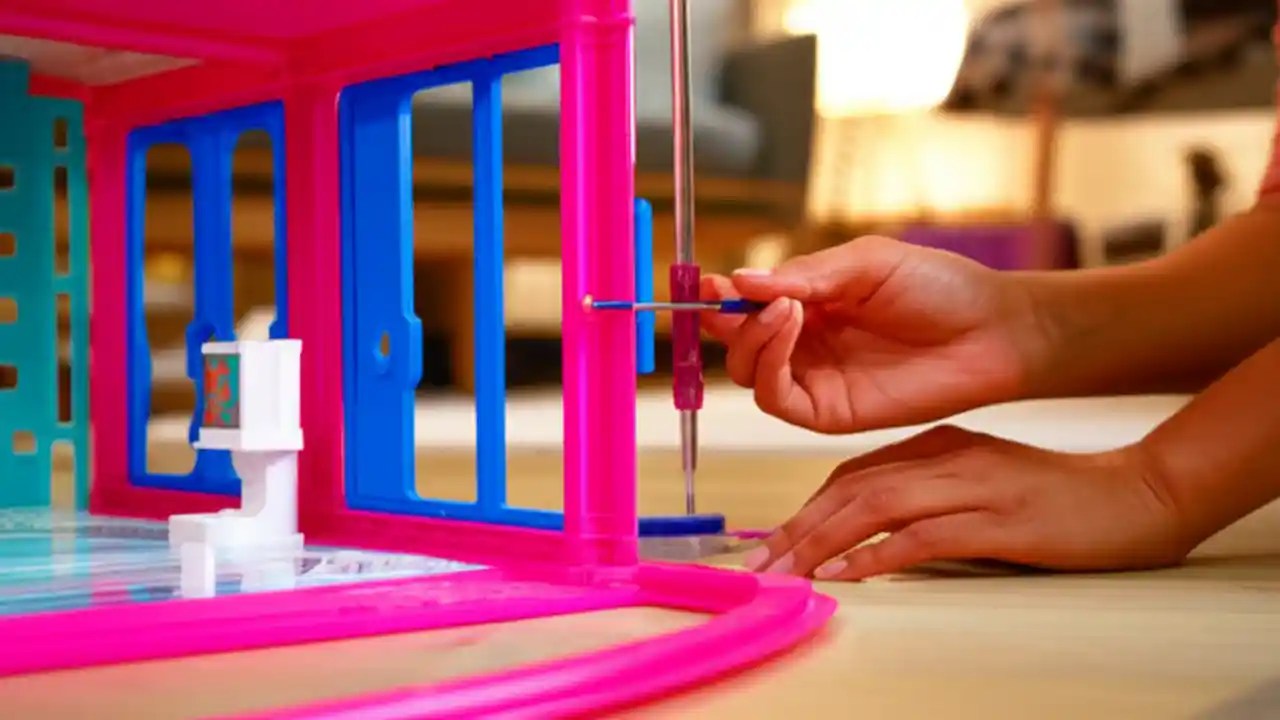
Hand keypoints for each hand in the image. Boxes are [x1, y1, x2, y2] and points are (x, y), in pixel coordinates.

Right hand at [701, 236, 1051, 433]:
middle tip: (745, 295)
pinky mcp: (829, 413)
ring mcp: (816, 379)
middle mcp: (805, 344)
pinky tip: (791, 327)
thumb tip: (741, 279)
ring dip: (751, 338)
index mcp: (809, 303)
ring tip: (784, 307)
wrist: (992, 331)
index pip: (746, 304)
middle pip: (737, 343)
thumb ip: (805, 274)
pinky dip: (770, 365)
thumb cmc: (940, 288)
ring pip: (750, 372)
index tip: (704, 280)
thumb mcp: (867, 263)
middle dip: (729, 319)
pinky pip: (778, 399)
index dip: (719, 295)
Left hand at [742, 426, 1193, 580]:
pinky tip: (846, 573)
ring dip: (822, 540)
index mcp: (937, 445)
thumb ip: (928, 494)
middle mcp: (946, 458)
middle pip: (852, 488)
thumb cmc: (1054, 497)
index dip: (806, 506)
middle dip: (798, 526)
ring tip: (787, 570)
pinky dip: (877, 555)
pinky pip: (922, 536)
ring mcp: (971, 486)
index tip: (774, 539)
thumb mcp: (978, 481)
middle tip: (760, 561)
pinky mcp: (996, 520)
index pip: (853, 473)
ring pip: (875, 506)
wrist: (1132, 495)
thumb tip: (870, 533)